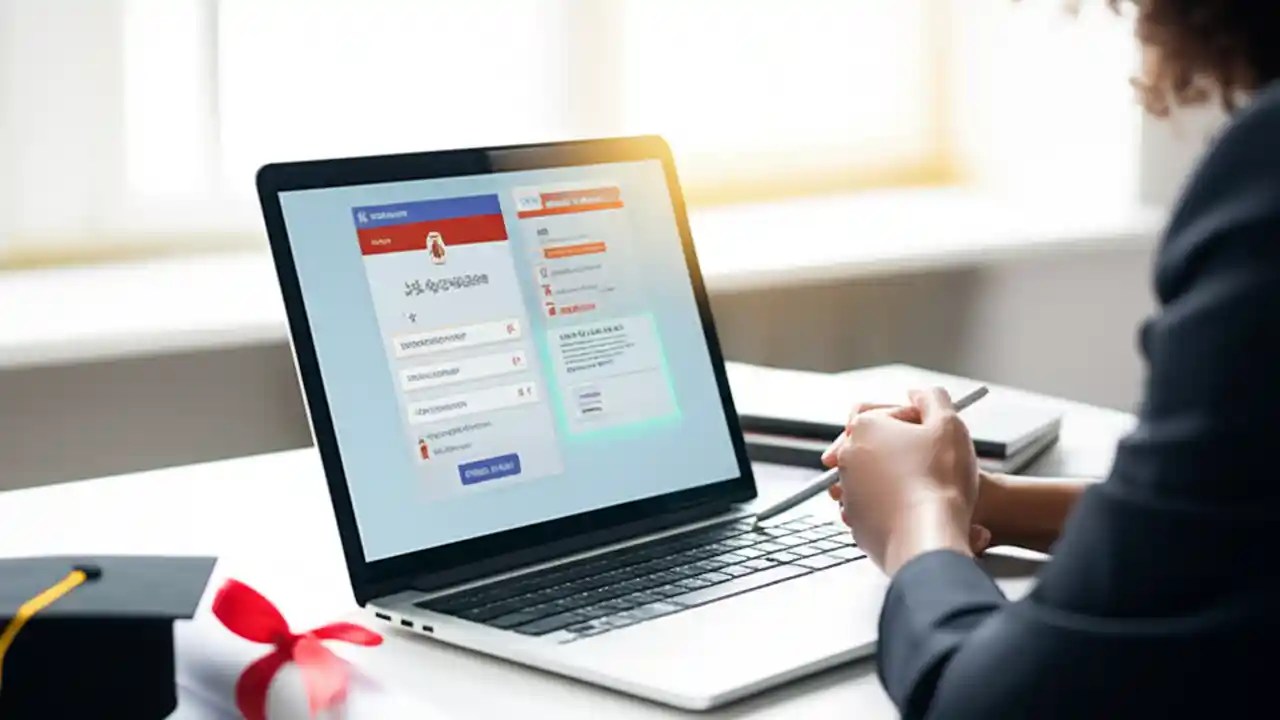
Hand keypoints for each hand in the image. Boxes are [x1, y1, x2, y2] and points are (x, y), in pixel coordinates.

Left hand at [820, 388, 981, 573]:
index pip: (884, 413)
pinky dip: (894, 507)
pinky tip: (919, 510)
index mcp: (863, 428)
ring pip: (874, 478)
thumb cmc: (940, 479)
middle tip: (928, 460)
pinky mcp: (857, 524)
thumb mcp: (948, 424)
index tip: (931, 433)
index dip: (912, 419)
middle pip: (875, 445)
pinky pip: (876, 508)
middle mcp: (847, 459)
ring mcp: (849, 493)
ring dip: (897, 479)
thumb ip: (933, 399)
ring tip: (927, 487)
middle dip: (900, 450)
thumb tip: (918, 393)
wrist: (928, 537)